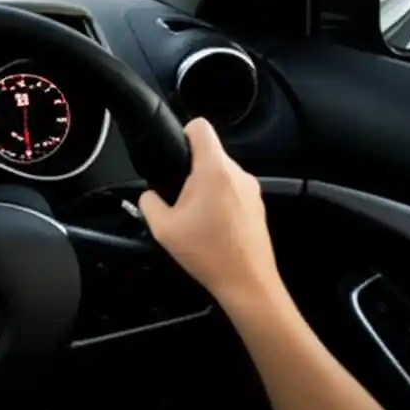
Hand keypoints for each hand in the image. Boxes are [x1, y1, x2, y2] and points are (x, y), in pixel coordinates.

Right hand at [138, 118, 280, 306]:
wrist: (247, 282)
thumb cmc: (206, 252)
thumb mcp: (163, 228)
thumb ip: (149, 203)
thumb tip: (150, 195)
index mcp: (213, 169)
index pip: (200, 127)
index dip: (183, 133)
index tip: (174, 155)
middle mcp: (237, 172)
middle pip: (211, 153)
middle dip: (192, 169)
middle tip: (179, 197)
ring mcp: (252, 189)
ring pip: (222, 173)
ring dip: (207, 186)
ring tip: (196, 217)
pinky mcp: (259, 205)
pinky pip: (234, 190)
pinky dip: (222, 200)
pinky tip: (214, 227)